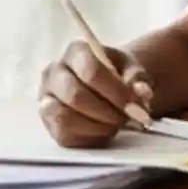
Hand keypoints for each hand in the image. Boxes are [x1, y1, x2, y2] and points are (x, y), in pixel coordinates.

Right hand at [38, 41, 153, 147]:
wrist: (106, 85)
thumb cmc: (118, 73)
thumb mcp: (132, 68)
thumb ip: (137, 78)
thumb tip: (141, 93)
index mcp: (75, 52)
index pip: (90, 70)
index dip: (115, 91)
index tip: (135, 105)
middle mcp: (54, 73)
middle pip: (75, 96)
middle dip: (106, 111)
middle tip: (127, 118)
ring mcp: (46, 98)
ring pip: (65, 118)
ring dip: (97, 126)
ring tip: (117, 124)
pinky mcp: (48, 122)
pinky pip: (64, 135)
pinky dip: (89, 137)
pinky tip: (105, 131)